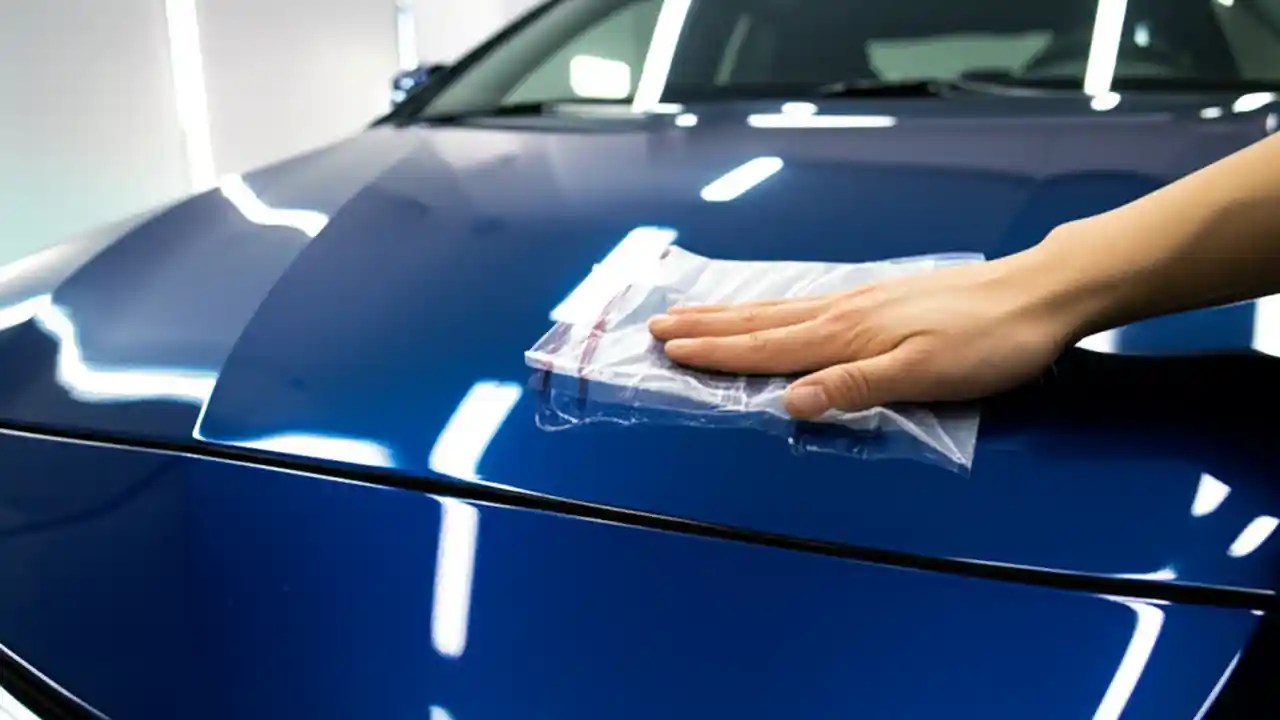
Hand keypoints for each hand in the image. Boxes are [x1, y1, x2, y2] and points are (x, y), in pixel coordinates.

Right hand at [648, 245, 1083, 418]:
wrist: (1037, 294)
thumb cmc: (988, 343)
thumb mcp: (925, 374)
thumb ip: (854, 386)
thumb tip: (788, 400)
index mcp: (847, 335)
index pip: (767, 347)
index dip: (716, 353)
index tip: (668, 349)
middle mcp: (844, 312)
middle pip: (760, 321)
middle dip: (706, 327)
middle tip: (657, 324)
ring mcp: (860, 300)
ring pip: (779, 308)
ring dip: (730, 314)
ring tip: (693, 312)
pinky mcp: (879, 298)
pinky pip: (805, 302)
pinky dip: (770, 306)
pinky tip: (770, 307)